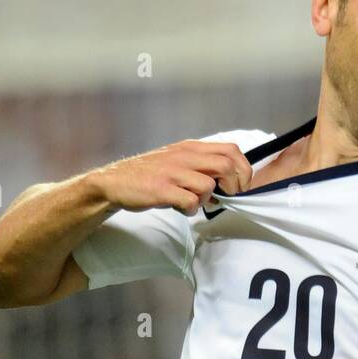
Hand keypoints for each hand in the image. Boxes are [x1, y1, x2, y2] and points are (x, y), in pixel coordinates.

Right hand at [95, 140, 253, 214]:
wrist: (114, 181)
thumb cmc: (149, 175)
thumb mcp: (177, 161)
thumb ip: (201, 166)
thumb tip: (227, 180)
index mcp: (191, 148)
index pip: (231, 150)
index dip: (243, 170)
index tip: (239, 187)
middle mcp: (184, 156)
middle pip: (227, 166)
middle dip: (234, 187)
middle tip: (225, 199)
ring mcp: (173, 172)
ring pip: (209, 186)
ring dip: (208, 201)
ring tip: (194, 203)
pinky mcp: (162, 189)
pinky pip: (190, 202)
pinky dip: (191, 210)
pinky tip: (181, 209)